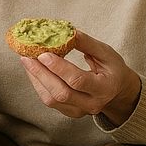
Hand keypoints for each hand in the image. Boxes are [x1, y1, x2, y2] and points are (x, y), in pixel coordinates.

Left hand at [18, 30, 140, 123]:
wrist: (117, 92)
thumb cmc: (112, 70)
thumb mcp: (106, 53)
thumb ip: (87, 43)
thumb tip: (68, 32)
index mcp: (104, 88)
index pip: (78, 80)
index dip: (59, 68)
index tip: (43, 54)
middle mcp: (92, 104)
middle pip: (61, 93)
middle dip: (41, 74)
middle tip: (27, 57)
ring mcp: (80, 111)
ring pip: (52, 100)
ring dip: (36, 79)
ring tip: (27, 61)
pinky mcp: (70, 112)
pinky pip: (50, 101)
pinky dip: (39, 85)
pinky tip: (34, 71)